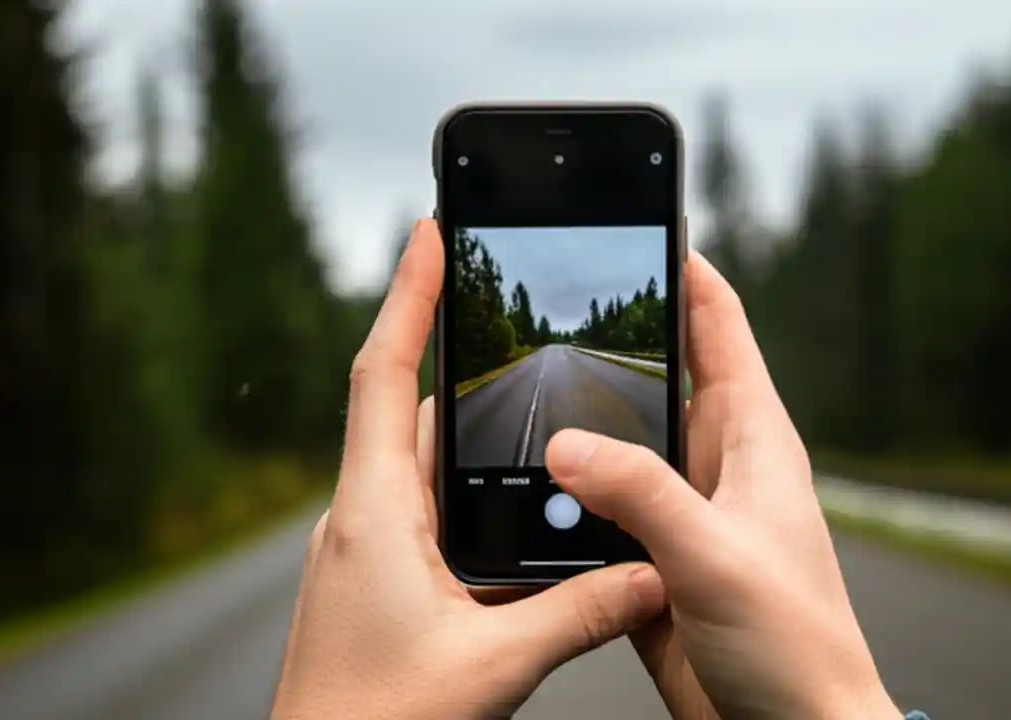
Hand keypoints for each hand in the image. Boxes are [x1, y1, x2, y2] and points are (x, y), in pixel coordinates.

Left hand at [270, 219, 666, 719]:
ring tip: (514, 388)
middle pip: (405, 407)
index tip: (427, 231)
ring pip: (417, 463)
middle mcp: (360, 519)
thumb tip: (650, 575)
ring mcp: (363, 550)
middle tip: (488, 292)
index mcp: (373, 515)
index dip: (407, 296)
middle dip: (446, 345)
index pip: (384, 376)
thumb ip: (578, 613)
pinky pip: (421, 509)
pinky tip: (503, 500)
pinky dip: (461, 485)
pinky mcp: (374, 582)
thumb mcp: (494, 666)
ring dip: (461, 424)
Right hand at [545, 252, 899, 719]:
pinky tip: (532, 485)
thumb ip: (644, 494)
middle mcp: (718, 464)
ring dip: (582, 422)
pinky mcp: (653, 556)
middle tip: (553, 302)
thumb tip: (569, 444)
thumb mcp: (718, 557)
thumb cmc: (796, 645)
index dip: (685, 269)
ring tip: (524, 389)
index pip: (721, 328)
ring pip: (622, 440)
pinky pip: (602, 504)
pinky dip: (570, 491)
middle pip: (659, 374)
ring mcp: (683, 509)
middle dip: (610, 338)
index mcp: (755, 441)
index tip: (642, 224)